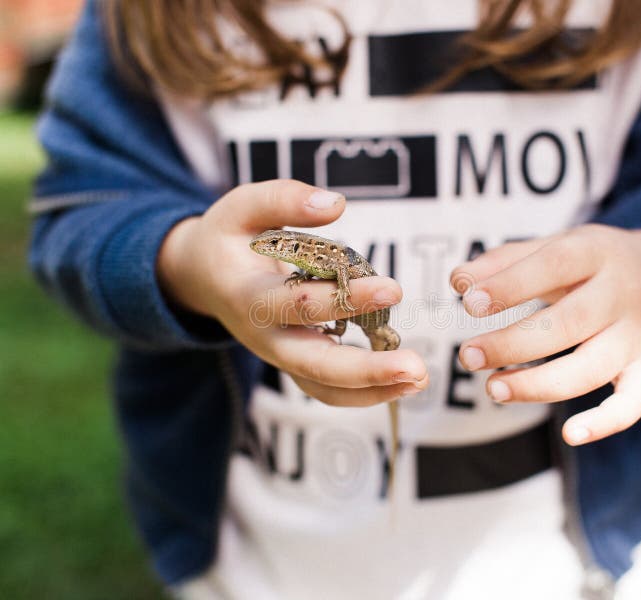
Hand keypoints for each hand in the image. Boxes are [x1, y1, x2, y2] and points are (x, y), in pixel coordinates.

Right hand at [157, 180, 427, 405]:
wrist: (202, 277)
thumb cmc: (228, 237)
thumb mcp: (242, 207)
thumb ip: (283, 199)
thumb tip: (335, 204)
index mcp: (249, 296)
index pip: (300, 304)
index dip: (346, 299)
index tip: (393, 289)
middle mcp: (264, 336)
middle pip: (314, 364)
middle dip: (367, 370)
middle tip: (416, 368)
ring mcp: (279, 355)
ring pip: (324, 387)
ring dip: (373, 390)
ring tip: (419, 380)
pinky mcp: (295, 363)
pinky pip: (328, 389)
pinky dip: (365, 392)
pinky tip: (404, 383)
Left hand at [450, 224, 640, 444]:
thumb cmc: (589, 264)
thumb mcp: (553, 247)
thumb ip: (503, 262)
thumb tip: (457, 281)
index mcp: (596, 252)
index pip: (553, 266)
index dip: (511, 286)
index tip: (469, 303)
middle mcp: (622, 294)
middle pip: (569, 323)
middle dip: (513, 344)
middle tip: (467, 356)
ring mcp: (637, 335)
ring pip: (592, 368)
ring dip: (539, 384)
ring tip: (493, 389)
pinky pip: (635, 401)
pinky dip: (606, 422)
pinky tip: (569, 435)